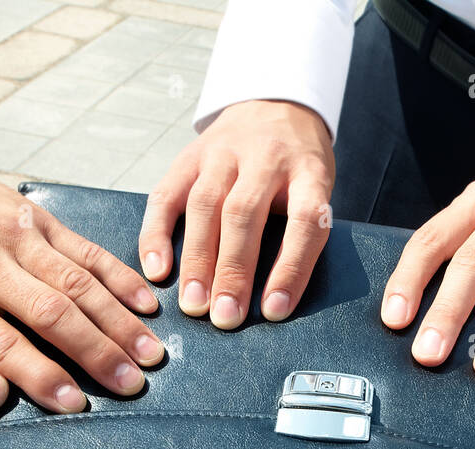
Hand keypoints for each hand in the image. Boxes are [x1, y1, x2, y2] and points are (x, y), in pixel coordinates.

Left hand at [0, 171, 163, 409]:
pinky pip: (87, 251)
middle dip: (97, 352)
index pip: (2, 342)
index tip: (76, 405)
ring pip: (78, 282)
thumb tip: (20, 377)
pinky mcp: (41, 218)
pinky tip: (147, 304)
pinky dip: (121, 279)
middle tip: (133, 383)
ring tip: (150, 353)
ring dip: (120, 321)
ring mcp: (17, 236)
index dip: (42, 376)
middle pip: (51, 312)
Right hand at [139, 100, 334, 327]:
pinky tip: (156, 270)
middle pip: (244, 214)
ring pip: (204, 205)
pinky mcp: (189, 156)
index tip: (274, 311)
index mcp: (308, 171)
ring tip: (193, 305)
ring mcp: (223, 153)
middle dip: (233, 271)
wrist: (274, 105)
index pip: (303, 220)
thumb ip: (302, 232)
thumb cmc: (299, 169)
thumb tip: (277, 304)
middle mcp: (265, 157)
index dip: (290, 268)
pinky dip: (157, 234)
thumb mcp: (317, 189)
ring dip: (197, 260)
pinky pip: (166, 195)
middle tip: (224, 318)